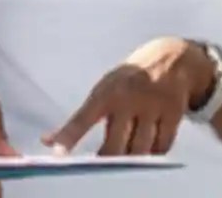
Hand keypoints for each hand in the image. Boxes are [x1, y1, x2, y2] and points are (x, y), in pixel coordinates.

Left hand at [43, 37, 212, 155]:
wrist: (170, 59)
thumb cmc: (128, 81)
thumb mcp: (104, 89)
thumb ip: (80, 118)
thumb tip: (47, 141)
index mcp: (106, 92)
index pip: (83, 119)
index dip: (69, 137)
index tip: (58, 153)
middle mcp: (128, 99)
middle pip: (115, 146)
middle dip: (108, 159)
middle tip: (103, 162)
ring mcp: (152, 107)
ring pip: (140, 150)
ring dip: (132, 158)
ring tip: (127, 152)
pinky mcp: (174, 113)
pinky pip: (162, 146)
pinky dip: (153, 152)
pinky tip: (148, 146)